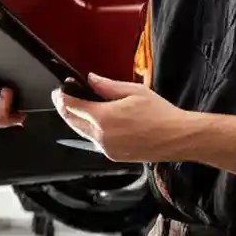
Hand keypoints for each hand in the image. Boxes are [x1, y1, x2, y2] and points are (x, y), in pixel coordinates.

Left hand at [51, 73, 193, 161]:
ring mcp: (106, 148)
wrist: (176, 137)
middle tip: (62, 97)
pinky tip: (98, 121)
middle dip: (64, 109)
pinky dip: (91, 130)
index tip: (59, 90)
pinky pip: (95, 141)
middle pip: (72, 122)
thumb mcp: (133, 91)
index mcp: (103, 118)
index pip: (72, 107)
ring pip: (82, 133)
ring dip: (77, 120)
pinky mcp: (113, 155)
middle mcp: (101, 136)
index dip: (62, 97)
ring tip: (79, 107)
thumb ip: (107, 85)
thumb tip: (90, 79)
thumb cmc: (159, 113)